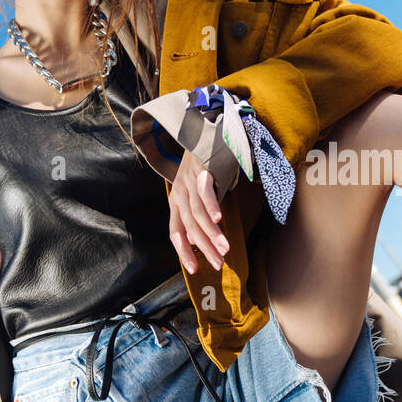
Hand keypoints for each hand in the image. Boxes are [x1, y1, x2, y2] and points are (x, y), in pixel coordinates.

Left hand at [169, 149, 230, 272]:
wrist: (206, 132)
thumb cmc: (206, 168)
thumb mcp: (198, 194)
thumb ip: (200, 214)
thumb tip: (204, 239)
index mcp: (176, 202)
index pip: (176, 232)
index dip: (184, 252)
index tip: (195, 270)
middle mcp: (179, 194)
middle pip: (189, 227)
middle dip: (204, 248)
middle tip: (218, 265)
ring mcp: (188, 181)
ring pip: (198, 213)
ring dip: (211, 233)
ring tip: (224, 249)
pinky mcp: (201, 170)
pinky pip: (204, 192)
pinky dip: (211, 206)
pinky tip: (218, 220)